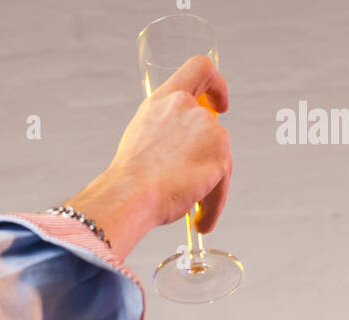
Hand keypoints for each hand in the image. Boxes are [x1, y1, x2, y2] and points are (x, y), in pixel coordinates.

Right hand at [109, 55, 231, 231]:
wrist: (129, 194)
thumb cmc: (127, 179)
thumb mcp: (141, 139)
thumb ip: (164, 135)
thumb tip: (176, 157)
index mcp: (164, 99)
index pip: (199, 69)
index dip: (215, 84)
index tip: (220, 103)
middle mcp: (187, 108)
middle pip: (212, 131)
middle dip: (205, 161)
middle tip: (191, 187)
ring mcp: (207, 131)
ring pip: (219, 161)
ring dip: (209, 188)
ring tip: (193, 213)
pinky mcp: (220, 160)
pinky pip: (221, 186)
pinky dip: (213, 206)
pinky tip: (200, 222)